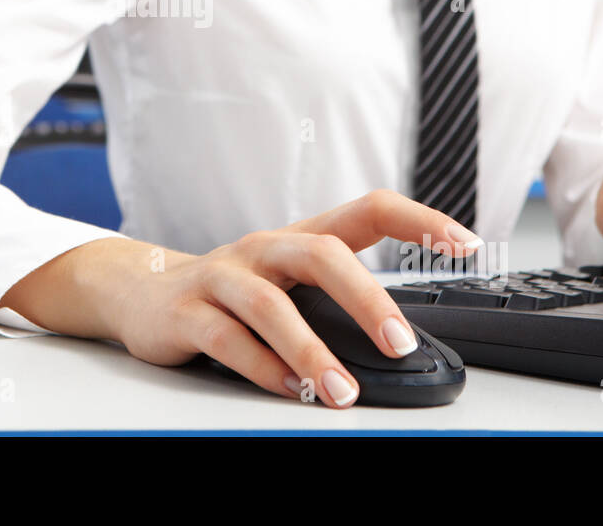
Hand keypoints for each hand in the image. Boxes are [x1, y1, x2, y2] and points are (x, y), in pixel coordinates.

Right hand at [0, 189, 483, 408]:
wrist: (138, 291)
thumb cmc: (229, 292)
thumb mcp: (284, 285)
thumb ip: (333, 303)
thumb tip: (401, 343)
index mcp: (297, 239)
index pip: (367, 209)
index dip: (417, 219)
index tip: (464, 242)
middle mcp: (262, 249)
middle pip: (320, 255)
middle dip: (365, 298)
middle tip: (399, 344)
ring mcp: (221, 276)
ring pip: (270, 305)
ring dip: (311, 351)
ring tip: (340, 392)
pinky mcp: (185, 311)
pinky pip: (227, 340)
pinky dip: (262, 369)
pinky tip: (286, 389)